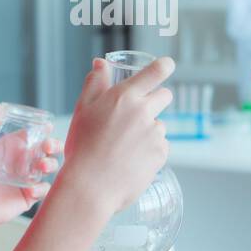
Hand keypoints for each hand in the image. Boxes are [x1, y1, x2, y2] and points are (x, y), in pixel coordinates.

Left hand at [0, 103, 63, 231]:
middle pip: (49, 149)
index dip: (45, 129)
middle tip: (48, 146)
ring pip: (51, 167)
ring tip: (41, 166)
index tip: (47, 126)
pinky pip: (44, 189)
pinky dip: (41, 188)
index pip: (36, 133)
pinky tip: (29, 189)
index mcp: (15, 146)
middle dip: (54, 145)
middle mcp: (25, 160)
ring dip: (51, 164)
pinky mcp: (30, 195)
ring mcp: (29, 177)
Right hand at [60, 55, 174, 217]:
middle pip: (165, 96)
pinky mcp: (161, 153)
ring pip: (159, 125)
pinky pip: (160, 146)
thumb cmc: (82, 147)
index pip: (155, 72)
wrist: (90, 187)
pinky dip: (150, 151)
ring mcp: (154, 133)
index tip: (168, 65)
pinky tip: (131, 160)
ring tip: (124, 148)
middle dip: (156, 100)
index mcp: (124, 96)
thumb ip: (94, 83)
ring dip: (148, 131)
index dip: (164, 66)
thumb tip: (101, 63)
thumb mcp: (82, 110)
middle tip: (137, 116)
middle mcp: (143, 111)